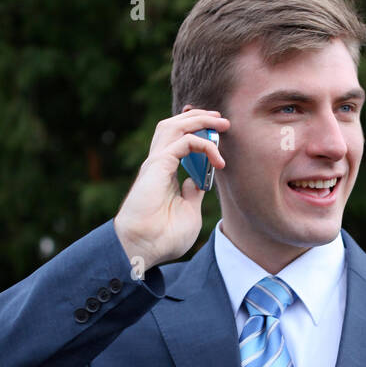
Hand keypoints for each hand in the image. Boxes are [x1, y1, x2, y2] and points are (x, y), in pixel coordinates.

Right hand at [113, 105, 229, 269]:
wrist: (143, 248)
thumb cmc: (163, 238)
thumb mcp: (189, 212)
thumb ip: (194, 193)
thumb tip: (200, 181)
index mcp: (164, 173)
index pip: (178, 140)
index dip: (196, 130)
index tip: (217, 133)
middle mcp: (159, 163)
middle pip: (176, 126)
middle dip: (199, 118)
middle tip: (222, 121)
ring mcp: (157, 162)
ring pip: (176, 125)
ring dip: (200, 120)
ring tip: (221, 123)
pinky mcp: (158, 164)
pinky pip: (185, 141)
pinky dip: (204, 145)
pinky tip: (218, 160)